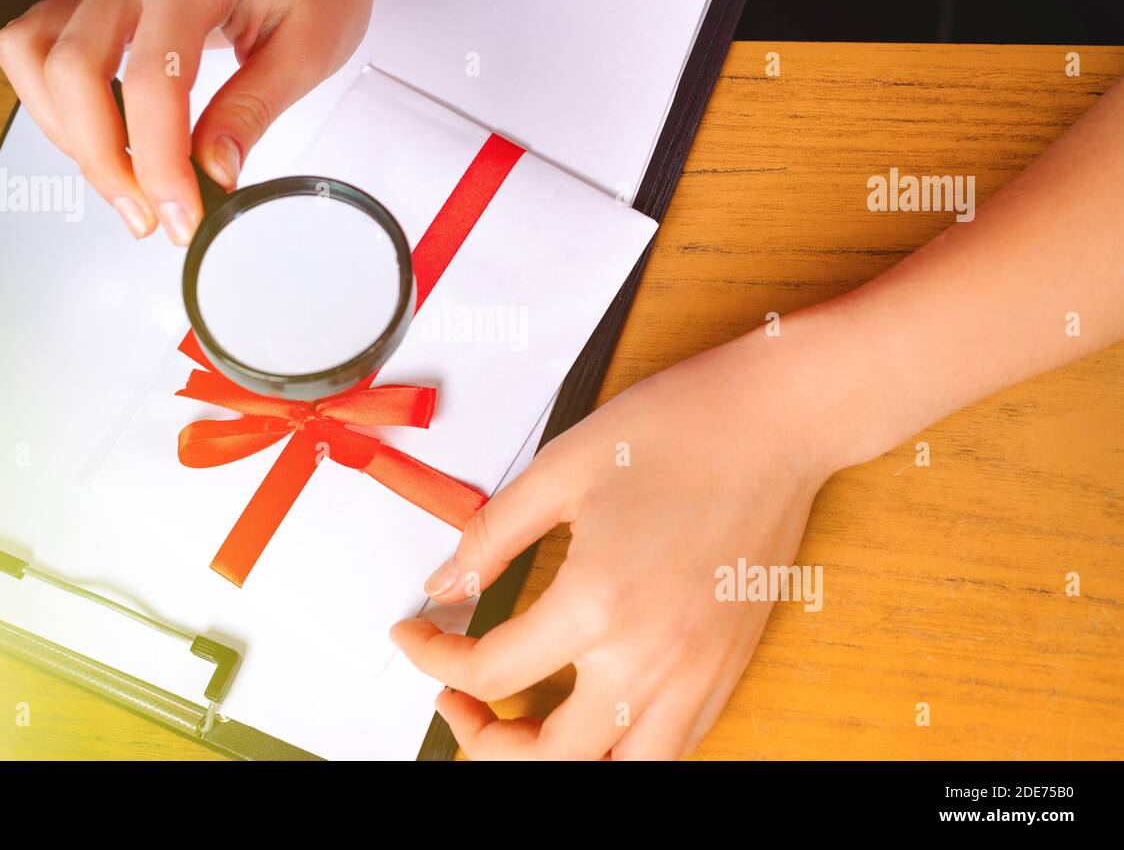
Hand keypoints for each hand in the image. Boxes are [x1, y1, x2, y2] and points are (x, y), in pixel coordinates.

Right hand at [0, 0, 374, 243]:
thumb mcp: (309, 50)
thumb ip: (253, 110)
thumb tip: (212, 173)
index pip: (153, 81)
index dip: (159, 164)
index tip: (181, 216)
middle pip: (72, 71)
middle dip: (103, 162)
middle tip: (148, 216)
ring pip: (34, 58)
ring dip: (68, 136)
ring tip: (125, 187)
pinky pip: (40, 51)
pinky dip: (58, 108)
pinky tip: (108, 144)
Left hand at [391, 332, 833, 758]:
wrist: (778, 420)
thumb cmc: (679, 430)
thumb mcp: (560, 470)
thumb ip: (492, 538)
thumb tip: (446, 584)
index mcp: (598, 605)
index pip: (490, 671)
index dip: (432, 659)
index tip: (414, 635)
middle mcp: (651, 658)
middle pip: (552, 758)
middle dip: (484, 739)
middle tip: (455, 698)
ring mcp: (697, 672)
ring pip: (623, 770)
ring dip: (560, 759)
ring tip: (525, 721)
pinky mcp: (728, 666)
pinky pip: (673, 745)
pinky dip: (623, 746)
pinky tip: (595, 705)